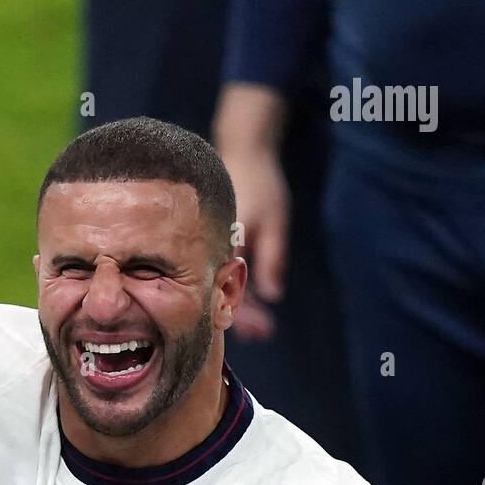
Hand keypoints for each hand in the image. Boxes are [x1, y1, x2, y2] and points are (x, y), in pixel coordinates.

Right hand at [222, 150, 289, 340]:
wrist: (244, 150)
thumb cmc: (261, 183)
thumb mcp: (275, 222)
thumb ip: (272, 259)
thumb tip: (271, 296)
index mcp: (222, 246)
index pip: (228, 291)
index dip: (245, 315)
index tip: (261, 331)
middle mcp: (209, 249)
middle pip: (220, 293)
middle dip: (241, 317)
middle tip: (263, 334)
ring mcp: (210, 247)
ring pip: (218, 285)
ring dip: (237, 306)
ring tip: (259, 326)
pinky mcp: (214, 244)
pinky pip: (218, 272)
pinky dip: (233, 288)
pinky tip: (247, 300)